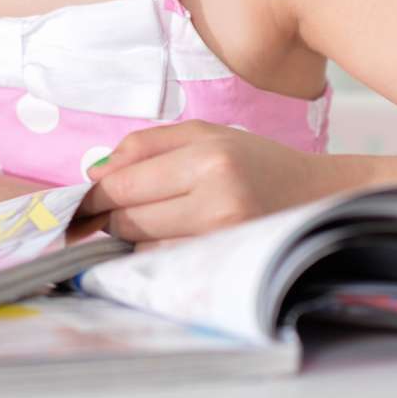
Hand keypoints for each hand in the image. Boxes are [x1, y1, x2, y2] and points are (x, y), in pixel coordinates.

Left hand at [80, 120, 346, 243]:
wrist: (319, 195)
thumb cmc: (254, 160)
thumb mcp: (201, 134)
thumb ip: (143, 147)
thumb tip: (95, 174)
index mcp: (206, 160)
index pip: (124, 187)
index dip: (92, 199)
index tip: (77, 204)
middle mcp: (217, 202)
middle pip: (128, 220)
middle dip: (109, 218)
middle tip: (107, 213)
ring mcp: (226, 238)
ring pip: (144, 247)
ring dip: (132, 238)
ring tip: (145, 222)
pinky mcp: (231, 263)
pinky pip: (170, 263)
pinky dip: (156, 253)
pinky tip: (165, 240)